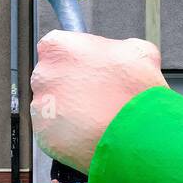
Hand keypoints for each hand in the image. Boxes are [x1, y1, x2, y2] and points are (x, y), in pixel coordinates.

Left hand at [30, 31, 166, 172]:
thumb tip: (119, 53)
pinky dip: (70, 132)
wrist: (139, 133)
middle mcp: (44, 75)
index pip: (57, 47)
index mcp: (60, 48)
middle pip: (53, 76)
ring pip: (53, 105)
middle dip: (72, 84)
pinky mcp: (44, 135)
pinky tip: (92, 130)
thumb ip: (119, 47)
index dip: (77, 59)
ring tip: (99, 116)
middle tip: (98, 94)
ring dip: (71, 109)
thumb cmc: (137, 91)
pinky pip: (55, 131)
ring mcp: (42, 107)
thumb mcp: (140, 52)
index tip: (90, 68)